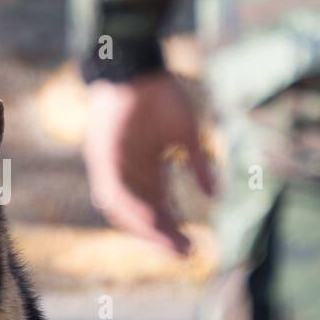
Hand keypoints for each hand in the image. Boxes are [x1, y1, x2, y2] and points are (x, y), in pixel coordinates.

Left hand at [83, 72, 213, 255]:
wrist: (137, 66)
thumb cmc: (162, 95)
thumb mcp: (187, 135)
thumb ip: (199, 166)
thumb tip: (217, 197)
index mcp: (146, 169)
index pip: (158, 208)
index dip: (174, 228)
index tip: (194, 247)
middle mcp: (128, 173)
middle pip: (142, 214)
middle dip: (162, 236)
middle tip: (185, 253)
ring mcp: (112, 166)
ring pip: (124, 209)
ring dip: (144, 228)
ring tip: (167, 242)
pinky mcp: (102, 155)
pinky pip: (112, 188)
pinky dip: (129, 205)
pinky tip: (148, 219)